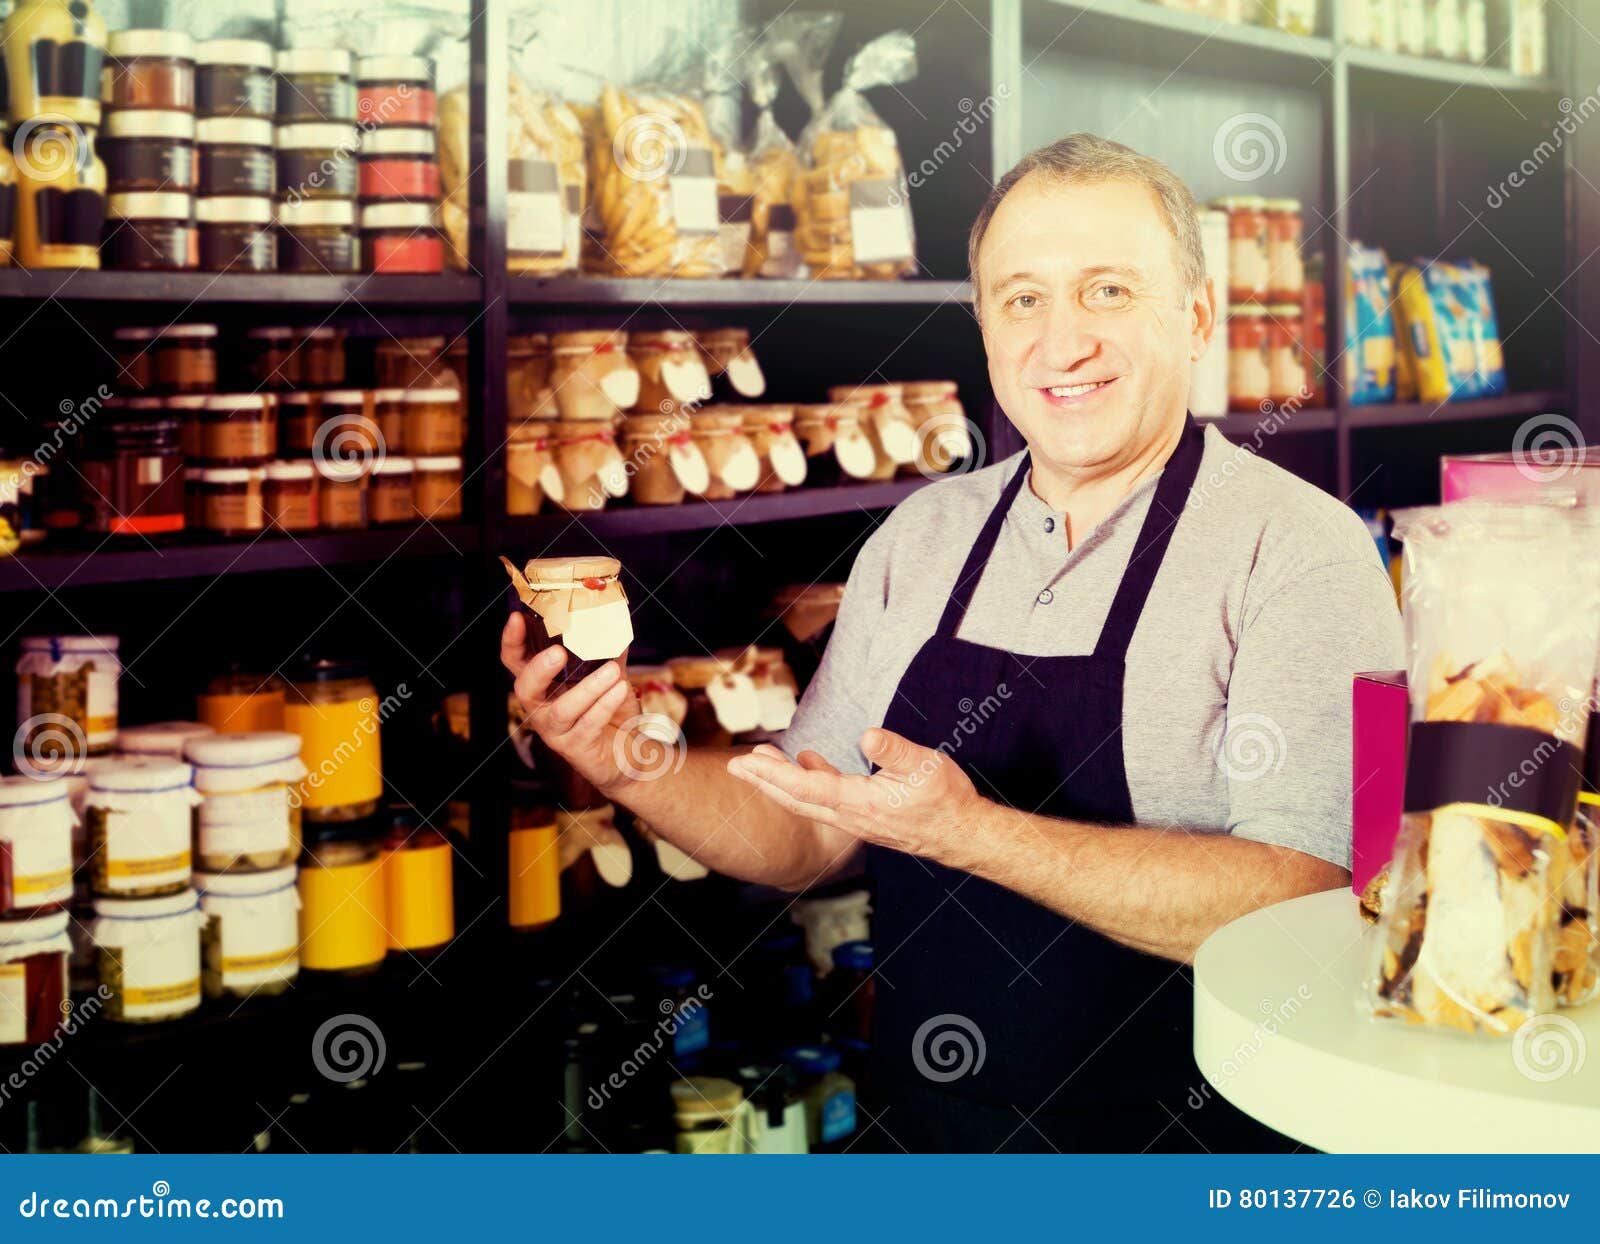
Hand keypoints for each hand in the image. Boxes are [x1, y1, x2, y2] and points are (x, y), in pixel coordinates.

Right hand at [501, 611, 639, 793]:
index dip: (512, 641)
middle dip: (538, 670)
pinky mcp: (575, 748)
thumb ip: (609, 652)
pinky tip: (620, 689)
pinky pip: (587, 725)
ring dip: (587, 688)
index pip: (516, 662)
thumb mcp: (610, 676)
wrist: (628, 754)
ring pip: (562, 709)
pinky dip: (605, 705)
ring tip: (612, 670)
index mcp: (543, 685)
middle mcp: (542, 708)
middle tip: (558, 653)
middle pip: (525, 689)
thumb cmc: (612, 710)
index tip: (517, 617)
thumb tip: (615, 621)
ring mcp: (556, 731)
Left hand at [725, 727, 987, 869]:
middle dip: (763, 781)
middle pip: (796, 799)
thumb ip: (895, 751)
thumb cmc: (947, 800)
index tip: (747, 761)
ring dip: (780, 781)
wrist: (964, 836)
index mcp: (861, 803)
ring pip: (808, 800)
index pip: (807, 787)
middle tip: (733, 764)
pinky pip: (827, 799)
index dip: (775, 774)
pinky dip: (810, 780)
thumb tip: (867, 735)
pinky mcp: (864, 817)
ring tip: (759, 759)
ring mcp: (856, 819)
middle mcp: (851, 816)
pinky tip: (808, 761)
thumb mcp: (926, 767)